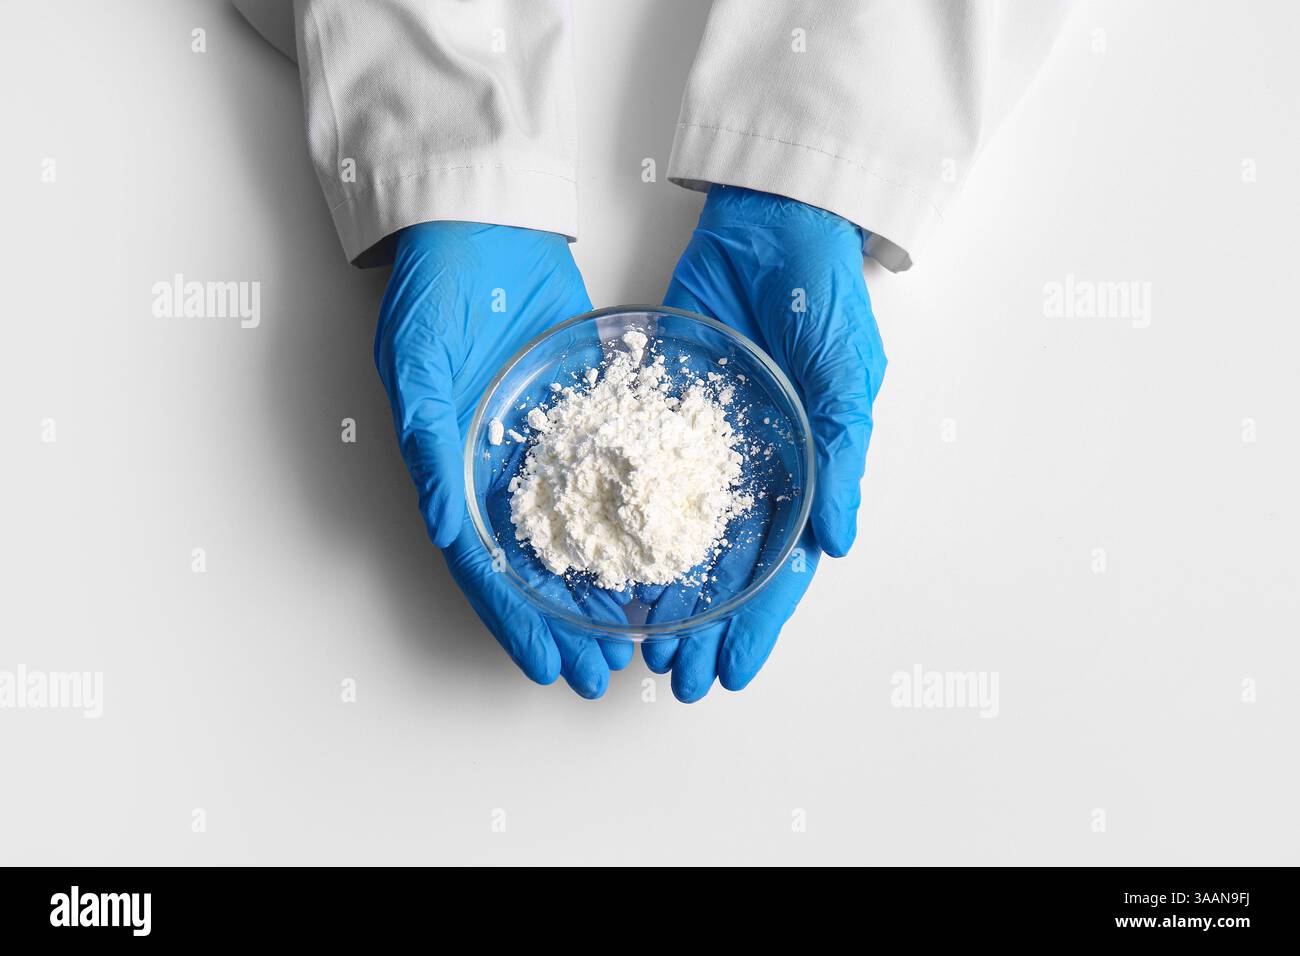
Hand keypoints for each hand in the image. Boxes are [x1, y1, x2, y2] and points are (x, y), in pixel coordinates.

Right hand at [375, 222, 632, 697]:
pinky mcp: (583, 412)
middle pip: (533, 565)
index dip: (515, 622)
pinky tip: (662, 550)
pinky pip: (611, 476)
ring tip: (636, 633)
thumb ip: (431, 448)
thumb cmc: (431, 288)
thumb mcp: (415, 366)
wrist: (479, 221)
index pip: (484, 567)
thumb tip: (449, 530)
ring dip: (602, 586)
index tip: (547, 667)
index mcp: (451, 470)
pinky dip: (632, 518)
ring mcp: (543, 444)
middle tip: (603, 672)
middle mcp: (496, 469)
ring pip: (578, 531)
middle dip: (565, 623)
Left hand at [642, 186, 886, 700]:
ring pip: (676, 536)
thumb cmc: (825, 293)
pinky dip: (619, 524)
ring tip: (633, 640)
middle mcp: (753, 470)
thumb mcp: (845, 374)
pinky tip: (597, 565)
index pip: (783, 568)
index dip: (758, 624)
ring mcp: (702, 447)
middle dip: (702, 624)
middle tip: (669, 674)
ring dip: (660, 592)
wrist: (769, 219)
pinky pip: (634, 479)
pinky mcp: (658, 413)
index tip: (731, 672)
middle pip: (725, 568)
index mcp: (808, 472)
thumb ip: (841, 456)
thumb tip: (838, 543)